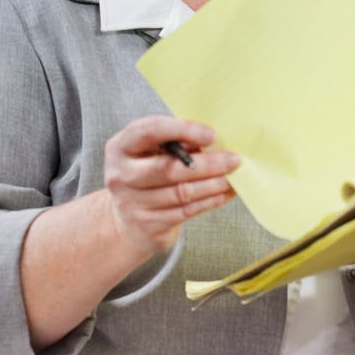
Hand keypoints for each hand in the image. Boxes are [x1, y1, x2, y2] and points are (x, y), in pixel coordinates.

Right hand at [104, 115, 239, 256]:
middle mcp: (121, 175)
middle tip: (234, 160)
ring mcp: (132, 203)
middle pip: (168, 168)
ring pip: (181, 193)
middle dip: (207, 164)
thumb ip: (175, 141)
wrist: (128, 219)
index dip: (182, 130)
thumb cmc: (147, 172)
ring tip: (233, 177)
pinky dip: (209, 201)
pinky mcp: (147, 225)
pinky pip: (185, 211)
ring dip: (213, 184)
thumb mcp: (152, 151)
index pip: (150, 131)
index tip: (211, 135)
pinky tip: (224, 193)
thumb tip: (212, 141)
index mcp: (121, 147)